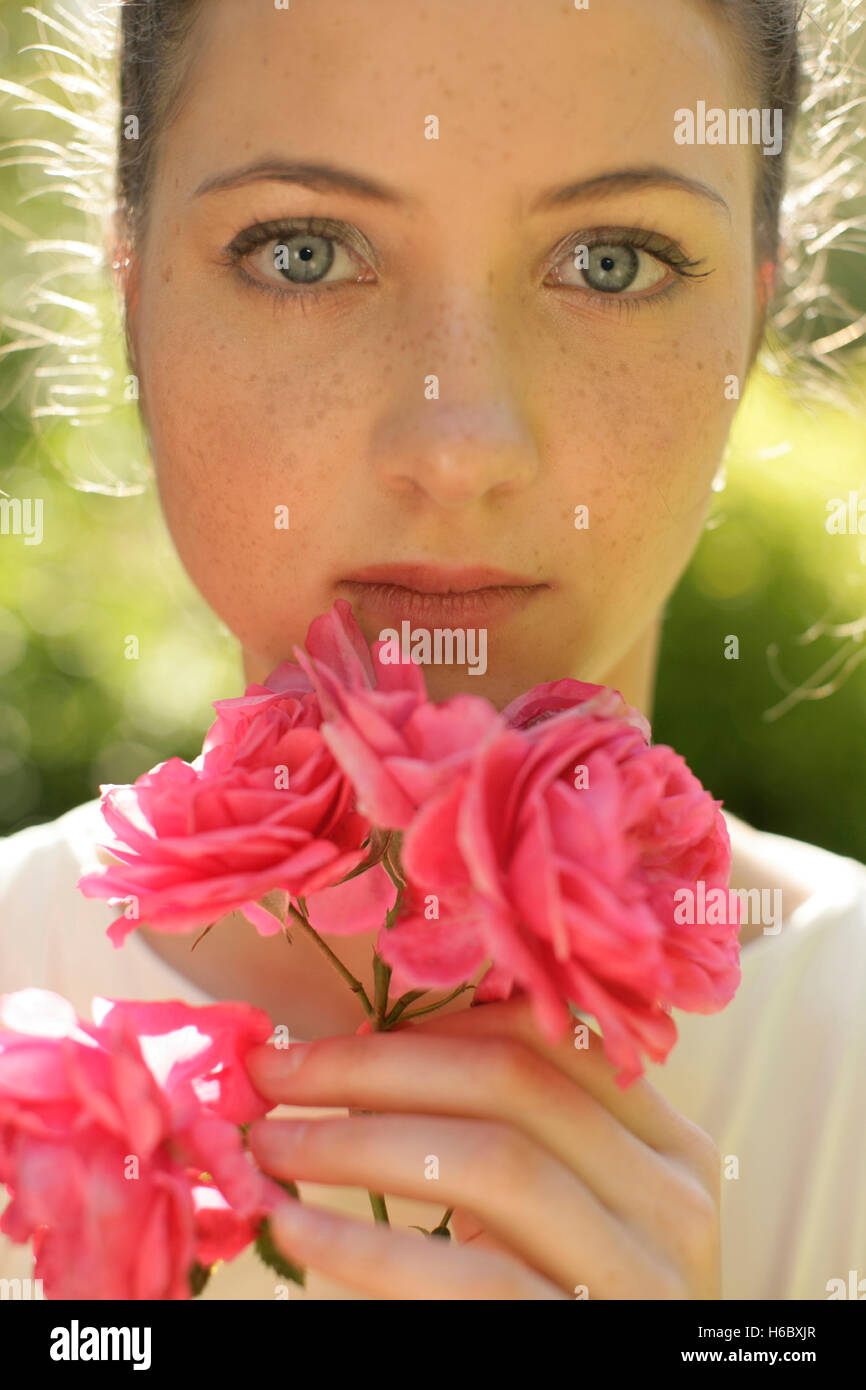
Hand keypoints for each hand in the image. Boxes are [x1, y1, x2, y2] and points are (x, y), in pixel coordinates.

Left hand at [245, 995, 720, 1298]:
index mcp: (669, 1147)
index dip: (432, 1028)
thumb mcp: (565, 1211)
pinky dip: (367, 1246)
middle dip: (375, 1068)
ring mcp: (639, 1277)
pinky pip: (467, 1277)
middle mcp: (672, 1201)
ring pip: (493, 1164)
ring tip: (270, 1148)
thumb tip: (366, 1052)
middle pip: (512, 1085)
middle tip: (275, 1076)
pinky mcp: (584, 1342)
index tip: (336, 1039)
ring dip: (358, 1143)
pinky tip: (300, 1229)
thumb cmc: (566, 1303)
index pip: (548, 1041)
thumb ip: (510, 1134)